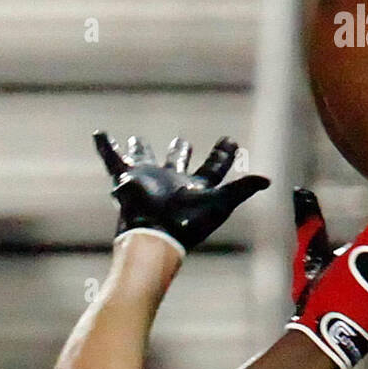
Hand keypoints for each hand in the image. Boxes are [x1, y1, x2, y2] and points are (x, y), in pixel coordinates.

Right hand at [94, 130, 268, 253]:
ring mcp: (149, 180)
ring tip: (136, 140)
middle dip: (179, 153)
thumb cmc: (188, 223)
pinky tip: (99, 134)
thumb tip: (268, 180)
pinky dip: (105, 148)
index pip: (213, 168)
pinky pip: (113, 161)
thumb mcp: (220, 202)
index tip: (230, 140)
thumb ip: (241, 189)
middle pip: (176, 164)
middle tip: (182, 142)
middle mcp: (172, 183)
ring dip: (140, 150)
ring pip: (144, 160)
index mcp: (195, 188)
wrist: (155, 235)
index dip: (223, 154)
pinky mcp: (128, 179)